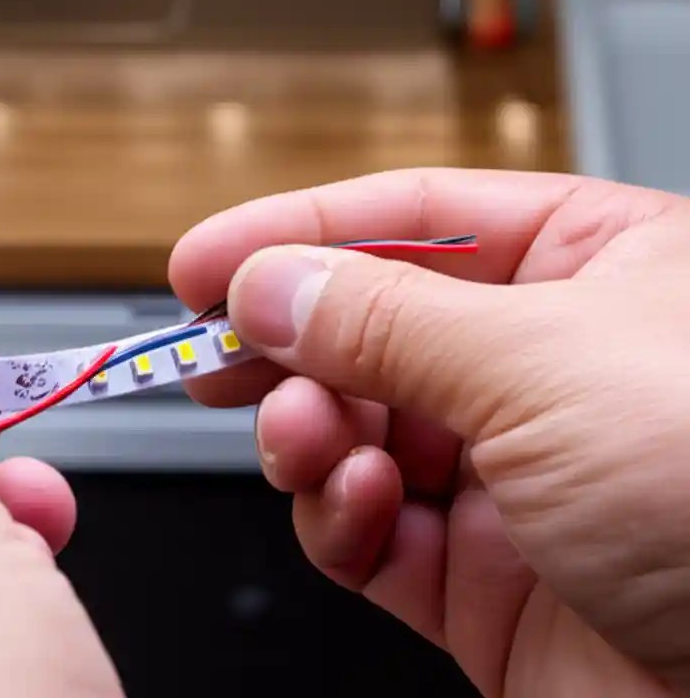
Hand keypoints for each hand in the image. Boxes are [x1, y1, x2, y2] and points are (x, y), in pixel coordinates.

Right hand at [169, 168, 689, 696]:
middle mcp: (549, 370)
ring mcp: (511, 478)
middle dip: (289, 346)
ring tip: (306, 440)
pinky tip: (354, 506)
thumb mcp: (545, 366)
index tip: (203, 262)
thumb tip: (270, 284)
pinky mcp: (481, 578)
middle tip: (210, 356)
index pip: (419, 221)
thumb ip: (386, 319)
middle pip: (371, 330)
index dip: (300, 233)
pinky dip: (341, 518)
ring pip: (357, 435)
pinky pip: (371, 533)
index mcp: (596, 272)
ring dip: (310, 436)